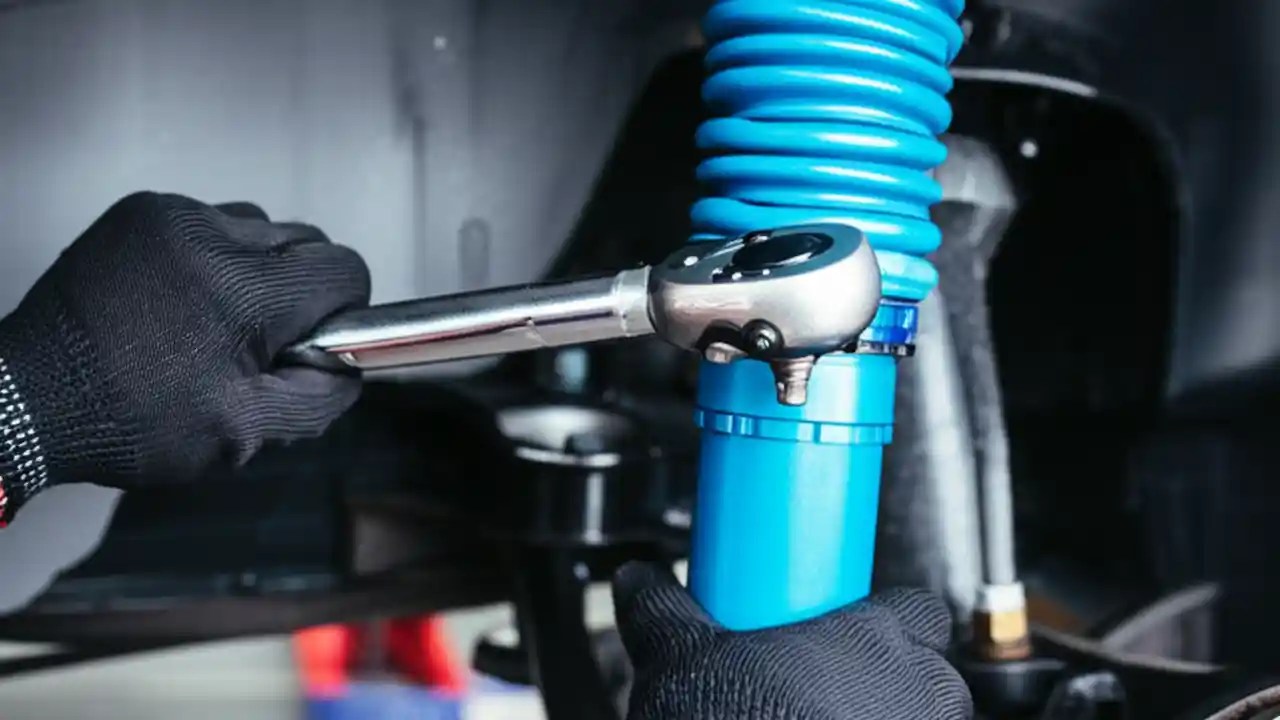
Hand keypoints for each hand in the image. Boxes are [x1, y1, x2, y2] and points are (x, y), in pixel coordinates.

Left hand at [0, 192, 369, 516]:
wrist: (31, 399)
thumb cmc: (129, 421)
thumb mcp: (243, 435)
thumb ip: (318, 399)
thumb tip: (352, 369)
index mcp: (245, 293)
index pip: (343, 268)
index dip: (345, 308)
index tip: (320, 337)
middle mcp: (211, 237)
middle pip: (306, 240)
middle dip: (301, 289)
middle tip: (263, 339)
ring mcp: (170, 217)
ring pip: (259, 226)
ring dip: (258, 268)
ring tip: (219, 319)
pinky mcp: (139, 213)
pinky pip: (208, 220)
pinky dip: (212, 256)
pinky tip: (184, 301)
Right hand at [613, 562, 972, 719]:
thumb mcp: (682, 662)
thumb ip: (663, 611)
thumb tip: (639, 581)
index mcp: (879, 639)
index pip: (917, 607)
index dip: (879, 619)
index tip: (837, 632)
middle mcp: (925, 694)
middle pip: (925, 675)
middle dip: (880, 685)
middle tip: (813, 696)